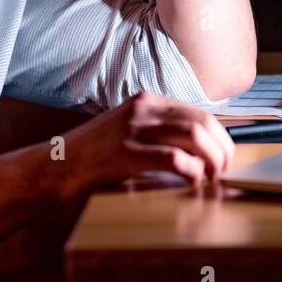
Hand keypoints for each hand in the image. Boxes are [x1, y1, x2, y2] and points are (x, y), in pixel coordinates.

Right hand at [52, 92, 234, 202]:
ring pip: (194, 136)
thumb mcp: (128, 128)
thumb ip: (158, 129)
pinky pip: (174, 158)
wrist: (56, 164)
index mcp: (147, 100)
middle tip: (224, 170)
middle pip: (203, 122)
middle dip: (222, 148)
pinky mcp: (127, 152)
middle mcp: (144, 108)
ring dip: (212, 160)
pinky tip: (193, 181)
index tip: (225, 155)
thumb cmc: (94, 153)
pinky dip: (191, 171)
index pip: (199, 112)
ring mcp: (134, 128)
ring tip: (212, 177)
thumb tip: (200, 146)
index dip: (220, 136)